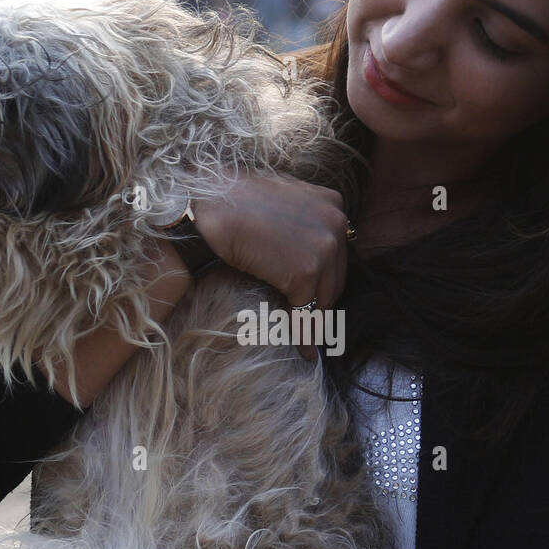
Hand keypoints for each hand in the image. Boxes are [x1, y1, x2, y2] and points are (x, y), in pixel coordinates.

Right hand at [192, 173, 351, 360]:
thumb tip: (298, 245)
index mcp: (332, 203)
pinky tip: (303, 350)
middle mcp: (336, 223)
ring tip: (309, 339)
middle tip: (313, 321)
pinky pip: (307, 314)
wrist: (211, 209)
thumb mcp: (281, 197)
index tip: (317, 294)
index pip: (337, 251)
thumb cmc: (233, 201)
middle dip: (323, 300)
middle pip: (336, 276)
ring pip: (325, 297)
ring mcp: (324, 248)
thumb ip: (300, 216)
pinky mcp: (306, 273)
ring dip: (316, 321)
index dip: (325, 275)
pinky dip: (305, 335)